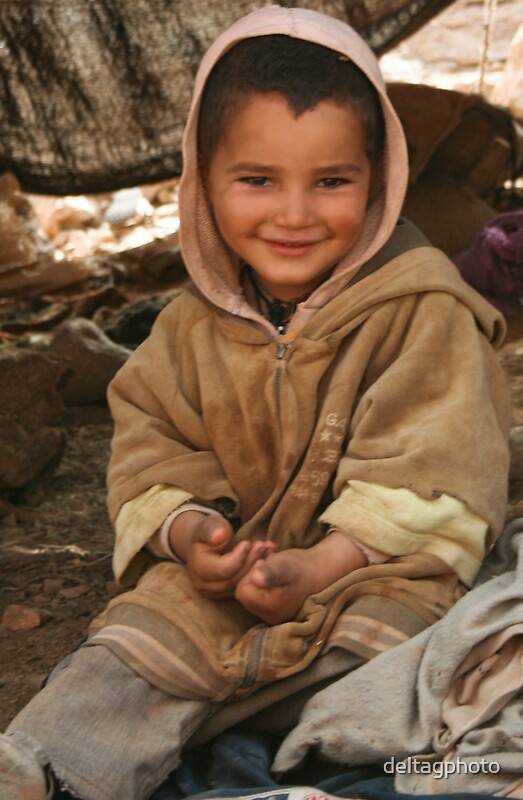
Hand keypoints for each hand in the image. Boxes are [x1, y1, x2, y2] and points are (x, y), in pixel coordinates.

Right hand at [169, 511, 273, 597]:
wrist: (204, 543)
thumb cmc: (209, 532)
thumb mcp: (208, 525)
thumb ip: (211, 529)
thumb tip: (219, 535)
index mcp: (198, 568)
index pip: (222, 569)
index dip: (238, 557)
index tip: (248, 542)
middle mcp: (205, 585)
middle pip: (233, 580)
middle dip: (251, 562)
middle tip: (264, 546)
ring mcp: (216, 592)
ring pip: (241, 585)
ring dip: (257, 567)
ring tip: (268, 550)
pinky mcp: (227, 593)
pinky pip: (244, 586)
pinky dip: (257, 573)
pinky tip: (267, 558)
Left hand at [235, 531, 367, 624]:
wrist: (323, 569)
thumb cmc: (303, 567)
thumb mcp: (285, 566)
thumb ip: (270, 573)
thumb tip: (255, 578)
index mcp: (268, 609)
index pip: (242, 591)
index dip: (249, 572)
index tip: (263, 561)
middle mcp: (268, 616)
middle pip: (247, 591)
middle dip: (252, 570)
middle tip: (265, 554)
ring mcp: (272, 613)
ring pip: (254, 590)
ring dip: (258, 570)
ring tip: (271, 555)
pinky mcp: (276, 606)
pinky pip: (262, 591)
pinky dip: (264, 576)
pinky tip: (273, 562)